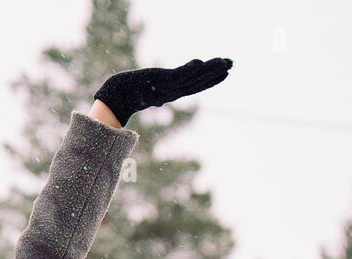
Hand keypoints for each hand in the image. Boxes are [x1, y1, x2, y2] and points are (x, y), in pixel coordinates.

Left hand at [93, 57, 231, 126]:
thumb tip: (158, 102)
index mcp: (173, 92)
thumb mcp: (148, 95)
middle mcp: (174, 90)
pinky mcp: (161, 80)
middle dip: (216, 73)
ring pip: (193, 77)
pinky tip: (200, 62)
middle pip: (200, 81)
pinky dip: (189, 69)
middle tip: (232, 64)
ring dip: (209, 70)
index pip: (197, 84)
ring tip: (224, 62)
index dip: (211, 79)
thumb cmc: (131, 95)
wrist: (119, 96)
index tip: (225, 72)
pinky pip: (178, 74)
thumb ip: (157, 96)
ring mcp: (169, 86)